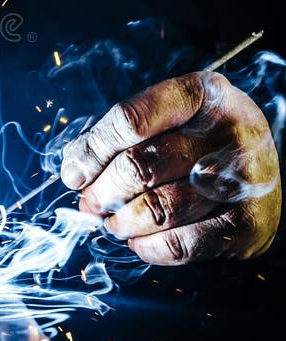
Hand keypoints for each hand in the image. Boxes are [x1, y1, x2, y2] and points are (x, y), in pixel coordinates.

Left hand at [60, 71, 281, 264]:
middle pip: (140, 165)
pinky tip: (139, 239)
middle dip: (102, 191)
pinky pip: (183, 243)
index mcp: (200, 94)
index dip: (93, 150)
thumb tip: (75, 169)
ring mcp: (243, 178)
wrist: (267, 164)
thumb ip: (120, 134)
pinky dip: (149, 246)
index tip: (73, 173)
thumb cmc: (201, 136)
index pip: (131, 120)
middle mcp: (227, 132)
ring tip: (112, 221)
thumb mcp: (169, 116)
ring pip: (159, 208)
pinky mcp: (250, 223)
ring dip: (122, 221)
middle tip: (89, 203)